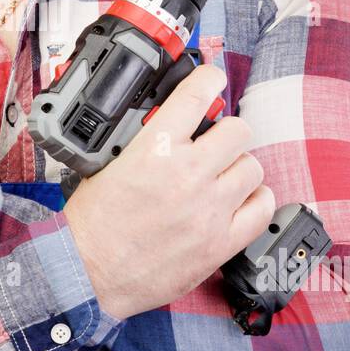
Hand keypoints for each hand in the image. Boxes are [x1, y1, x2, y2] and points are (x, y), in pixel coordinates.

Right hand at [63, 64, 274, 318]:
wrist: (88, 273)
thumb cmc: (92, 224)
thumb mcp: (108, 165)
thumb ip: (146, 142)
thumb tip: (172, 125)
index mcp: (155, 149)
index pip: (196, 94)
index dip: (210, 78)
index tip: (212, 78)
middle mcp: (187, 174)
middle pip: (237, 131)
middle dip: (227, 132)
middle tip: (216, 142)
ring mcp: (209, 210)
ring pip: (252, 168)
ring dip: (240, 167)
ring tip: (225, 176)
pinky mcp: (220, 243)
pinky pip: (261, 209)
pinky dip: (256, 200)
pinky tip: (241, 201)